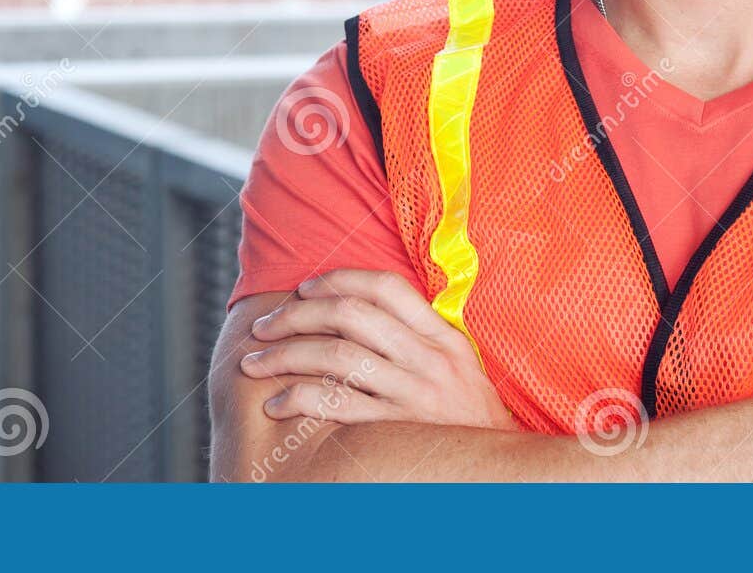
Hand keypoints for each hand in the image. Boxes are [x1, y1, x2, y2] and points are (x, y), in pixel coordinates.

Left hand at [242, 268, 518, 431]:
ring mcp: (414, 394)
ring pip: (337, 356)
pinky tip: (277, 404)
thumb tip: (356, 307)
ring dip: (285, 355)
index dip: (337, 279)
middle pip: (350, 315)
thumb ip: (417, 335)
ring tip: (255, 364)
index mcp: (443, 335)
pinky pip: (338, 405)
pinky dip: (299, 399)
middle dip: (296, 315)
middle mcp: (429, 359)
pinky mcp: (396, 431)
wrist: (497, 472)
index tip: (303, 289)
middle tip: (264, 327)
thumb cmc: (467, 415)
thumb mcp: (457, 364)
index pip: (385, 287)